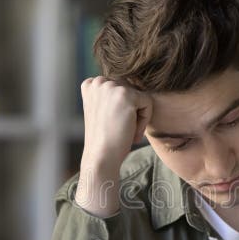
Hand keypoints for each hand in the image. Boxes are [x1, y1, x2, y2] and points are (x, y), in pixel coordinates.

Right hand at [75, 76, 152, 215]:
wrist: (101, 156)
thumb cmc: (105, 140)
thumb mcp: (104, 112)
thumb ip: (113, 97)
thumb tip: (137, 90)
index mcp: (90, 85)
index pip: (121, 89)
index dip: (122, 109)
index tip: (114, 125)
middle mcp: (98, 82)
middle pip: (131, 91)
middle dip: (132, 112)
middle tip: (122, 131)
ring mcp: (111, 86)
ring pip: (140, 98)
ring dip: (138, 117)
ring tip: (127, 132)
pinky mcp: (125, 94)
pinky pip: (148, 103)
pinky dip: (145, 120)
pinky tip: (132, 133)